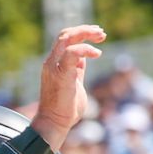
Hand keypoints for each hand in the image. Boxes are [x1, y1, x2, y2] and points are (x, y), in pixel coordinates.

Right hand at [32, 25, 104, 150]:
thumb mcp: (73, 82)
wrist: (54, 123)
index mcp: (54, 63)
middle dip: (84, 30)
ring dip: (85, 34)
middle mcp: (51, 62)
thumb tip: (83, 58)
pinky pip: (72, 53)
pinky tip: (97, 54)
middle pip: (65, 34)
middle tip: (101, 33)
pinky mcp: (61, 75)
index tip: (97, 35)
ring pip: (66, 38)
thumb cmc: (65, 108)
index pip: (64, 38)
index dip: (80, 32)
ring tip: (101, 36)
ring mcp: (54, 67)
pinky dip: (85, 49)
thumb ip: (76, 68)